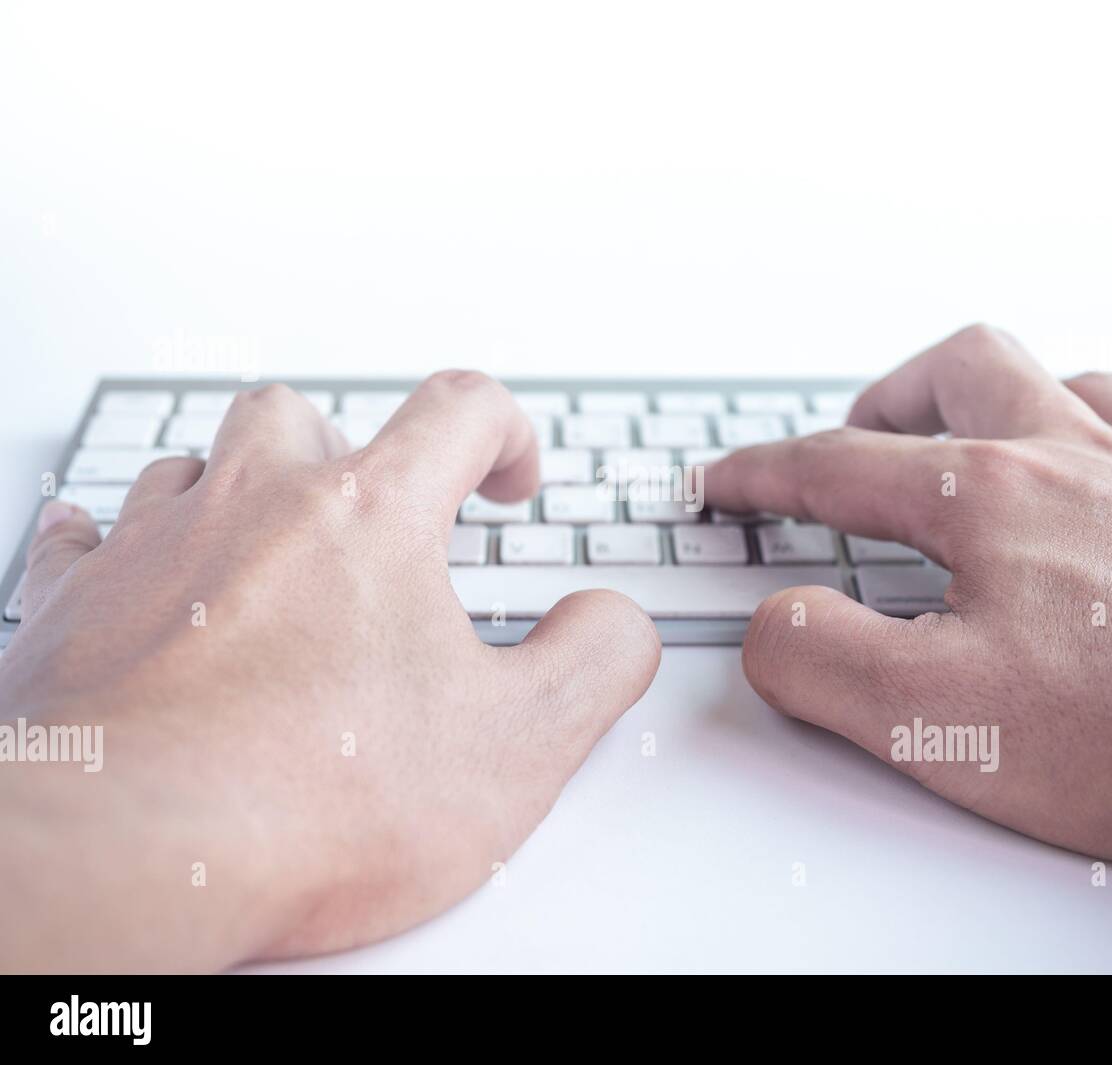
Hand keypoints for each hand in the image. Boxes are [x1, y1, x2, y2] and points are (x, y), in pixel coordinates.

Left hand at [0, 373, 659, 971]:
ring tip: (272, 555)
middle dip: (352, 454)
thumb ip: (595, 660)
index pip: (458, 411)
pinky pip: (87, 535)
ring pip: (198, 465)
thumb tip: (611, 622)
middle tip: (378, 518)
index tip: (509, 476)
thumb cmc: (305, 805)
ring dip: (241, 492)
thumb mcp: (518, 745)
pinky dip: (119, 542)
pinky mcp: (76, 608)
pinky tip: (134, 572)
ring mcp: (154, 549)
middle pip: (306, 418)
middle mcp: (253, 507)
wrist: (125, 857)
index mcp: (369, 518)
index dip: (504, 431)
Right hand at [704, 325, 1111, 871]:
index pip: (839, 466)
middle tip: (859, 432)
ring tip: (984, 442)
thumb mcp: (940, 722)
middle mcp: (1081, 460)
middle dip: (890, 395)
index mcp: (993, 500)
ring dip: (1010, 402)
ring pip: (1075, 383)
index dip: (763, 473)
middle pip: (962, 374)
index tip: (724, 483)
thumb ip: (824, 662)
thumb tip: (777, 624)